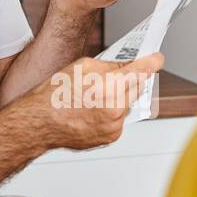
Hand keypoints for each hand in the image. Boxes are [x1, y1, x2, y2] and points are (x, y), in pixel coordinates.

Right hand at [25, 52, 164, 151]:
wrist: (39, 123)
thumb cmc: (54, 96)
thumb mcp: (82, 67)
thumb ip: (110, 65)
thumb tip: (127, 65)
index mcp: (110, 87)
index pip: (142, 71)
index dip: (152, 62)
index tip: (156, 59)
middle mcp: (116, 109)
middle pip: (138, 87)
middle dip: (131, 79)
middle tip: (118, 74)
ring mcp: (115, 125)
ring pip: (128, 104)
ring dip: (120, 97)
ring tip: (96, 95)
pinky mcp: (111, 137)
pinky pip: (120, 119)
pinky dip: (113, 112)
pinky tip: (94, 109)